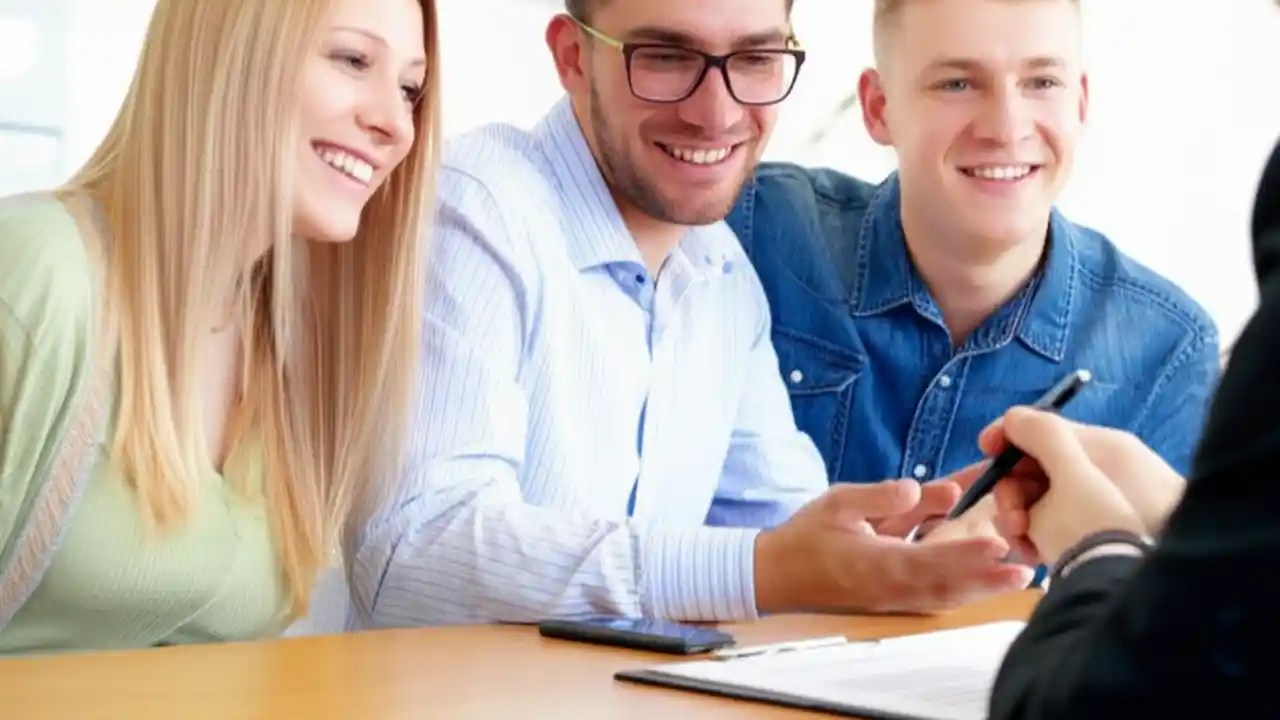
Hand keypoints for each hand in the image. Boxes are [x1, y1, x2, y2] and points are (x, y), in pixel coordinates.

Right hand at [754, 480, 1034, 614]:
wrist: (778, 576)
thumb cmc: (806, 536)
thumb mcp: (837, 503)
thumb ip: (880, 496)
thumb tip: (919, 487)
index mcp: (874, 562)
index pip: (927, 559)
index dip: (963, 553)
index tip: (996, 544)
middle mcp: (889, 587)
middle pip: (946, 586)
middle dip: (987, 578)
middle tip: (1026, 569)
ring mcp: (891, 598)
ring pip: (945, 596)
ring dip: (982, 588)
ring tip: (1017, 578)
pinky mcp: (892, 600)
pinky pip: (934, 598)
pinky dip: (962, 592)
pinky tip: (985, 583)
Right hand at [983, 408, 1148, 564]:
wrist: (1165, 577)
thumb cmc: (1113, 520)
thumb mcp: (1074, 473)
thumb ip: (1043, 436)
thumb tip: (1013, 417)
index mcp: (1098, 448)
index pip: (1045, 429)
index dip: (1011, 435)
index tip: (986, 449)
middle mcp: (1096, 472)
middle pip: (1035, 469)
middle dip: (1011, 491)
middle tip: (1011, 519)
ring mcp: (1094, 507)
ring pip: (1037, 502)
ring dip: (1017, 519)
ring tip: (1020, 542)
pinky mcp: (1091, 538)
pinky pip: (1050, 528)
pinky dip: (1035, 538)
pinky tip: (1033, 555)